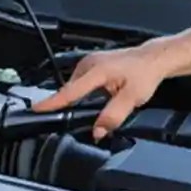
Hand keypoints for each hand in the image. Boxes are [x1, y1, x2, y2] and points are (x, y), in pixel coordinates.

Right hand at [31, 43, 167, 140]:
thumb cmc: (145, 73)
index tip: (36, 110)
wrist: (154, 59)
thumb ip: (113, 116)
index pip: (69, 91)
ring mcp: (89, 63)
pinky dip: (84, 94)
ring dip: (80, 100)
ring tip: (96, 106)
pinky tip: (98, 98)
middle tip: (82, 120)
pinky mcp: (92, 65)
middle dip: (71, 106)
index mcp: (96, 70)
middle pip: (71, 91)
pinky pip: (81, 84)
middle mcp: (89, 64)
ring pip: (76, 88)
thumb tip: (98, 131)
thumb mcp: (133, 98)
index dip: (52, 102)